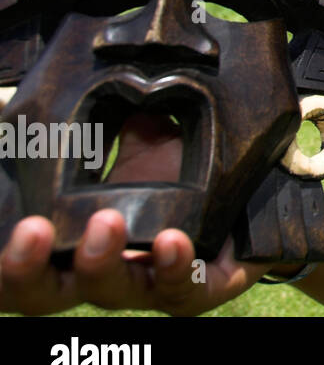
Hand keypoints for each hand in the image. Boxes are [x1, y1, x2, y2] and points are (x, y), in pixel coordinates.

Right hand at [0, 113, 270, 315]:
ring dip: (99, 260)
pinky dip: (173, 266)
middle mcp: (99, 269)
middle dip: (26, 267)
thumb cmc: (187, 175)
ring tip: (105, 221)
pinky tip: (170, 240)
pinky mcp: (196, 290)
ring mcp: (145, 284)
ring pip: (108, 289)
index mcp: (71, 239)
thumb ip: (124, 115)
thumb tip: (106, 74)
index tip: (6, 218)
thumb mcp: (149, 141)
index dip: (1, 252)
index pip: (19, 258)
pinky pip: (180, 289)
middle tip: (33, 228)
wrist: (256, 199)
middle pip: (42, 291)